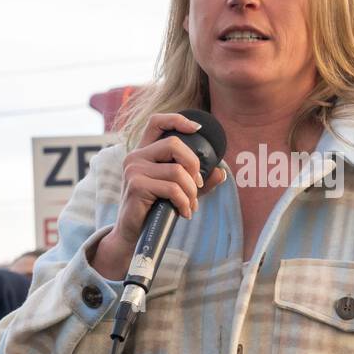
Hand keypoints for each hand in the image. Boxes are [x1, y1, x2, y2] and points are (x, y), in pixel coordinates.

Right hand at [92, 112, 226, 279]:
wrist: (133, 234)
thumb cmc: (155, 210)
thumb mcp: (178, 191)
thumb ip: (197, 181)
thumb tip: (221, 172)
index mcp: (144, 152)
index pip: (156, 121)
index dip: (177, 119)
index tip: (197, 129)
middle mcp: (136, 156)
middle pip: (174, 144)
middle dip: (194, 165)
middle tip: (197, 186)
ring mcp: (133, 169)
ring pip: (177, 171)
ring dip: (191, 192)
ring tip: (190, 206)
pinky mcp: (136, 185)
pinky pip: (172, 188)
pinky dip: (184, 202)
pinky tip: (184, 213)